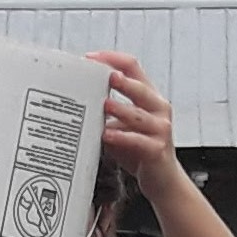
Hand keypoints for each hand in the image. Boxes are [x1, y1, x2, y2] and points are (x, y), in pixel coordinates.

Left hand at [87, 51, 183, 194]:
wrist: (161, 178)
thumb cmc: (139, 149)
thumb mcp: (120, 125)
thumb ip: (105, 112)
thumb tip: (75, 100)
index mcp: (148, 97)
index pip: (132, 67)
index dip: (113, 60)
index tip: (91, 58)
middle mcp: (158, 109)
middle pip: (140, 88)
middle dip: (122, 81)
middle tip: (105, 75)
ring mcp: (160, 129)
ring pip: (140, 115)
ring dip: (121, 109)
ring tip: (104, 105)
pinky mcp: (157, 149)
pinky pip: (139, 141)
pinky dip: (122, 137)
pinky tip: (107, 135)